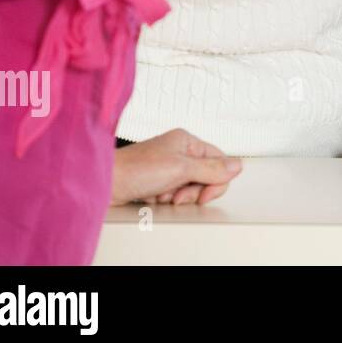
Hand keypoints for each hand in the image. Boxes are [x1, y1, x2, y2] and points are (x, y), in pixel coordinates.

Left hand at [110, 128, 241, 205]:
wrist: (103, 184)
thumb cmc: (135, 169)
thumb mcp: (181, 168)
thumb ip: (212, 168)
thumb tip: (238, 165)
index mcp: (188, 142)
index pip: (219, 161)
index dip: (217, 181)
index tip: (204, 194)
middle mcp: (179, 153)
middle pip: (206, 177)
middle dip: (193, 191)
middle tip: (177, 195)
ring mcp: (168, 168)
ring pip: (190, 189)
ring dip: (177, 197)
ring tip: (160, 194)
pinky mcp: (157, 182)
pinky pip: (174, 195)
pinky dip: (165, 200)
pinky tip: (152, 197)